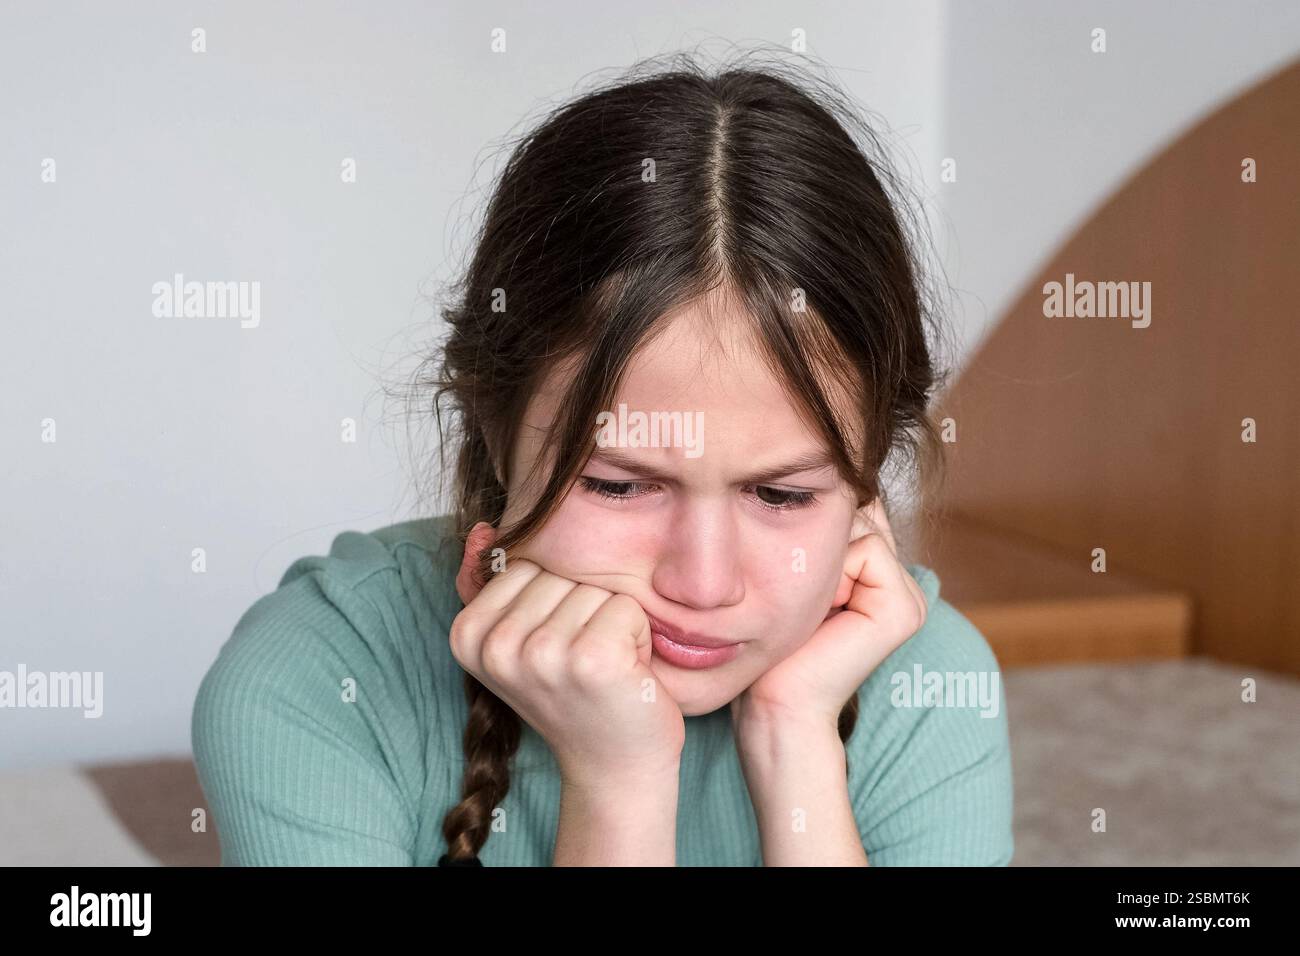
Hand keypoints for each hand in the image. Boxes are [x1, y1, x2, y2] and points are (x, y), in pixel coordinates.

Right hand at [451, 522, 685, 785]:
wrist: (615, 764)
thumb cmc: (574, 693)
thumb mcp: (522, 637)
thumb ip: (497, 582)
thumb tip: (483, 528)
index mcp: (468, 635)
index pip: (525, 562)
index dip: (554, 597)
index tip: (554, 647)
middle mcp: (497, 647)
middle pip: (560, 570)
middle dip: (584, 607)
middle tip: (583, 661)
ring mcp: (542, 654)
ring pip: (595, 586)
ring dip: (612, 622)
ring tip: (603, 666)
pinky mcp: (590, 660)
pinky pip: (625, 606)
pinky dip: (637, 635)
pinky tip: (625, 673)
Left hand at [730, 499, 928, 733]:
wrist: (773, 704)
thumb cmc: (772, 646)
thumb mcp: (792, 576)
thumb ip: (818, 532)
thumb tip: (822, 481)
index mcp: (882, 576)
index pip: (855, 508)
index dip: (815, 524)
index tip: (789, 570)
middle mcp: (903, 583)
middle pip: (858, 511)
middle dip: (816, 536)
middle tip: (796, 592)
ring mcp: (910, 596)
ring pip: (860, 526)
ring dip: (819, 557)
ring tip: (809, 607)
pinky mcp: (905, 609)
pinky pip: (868, 548)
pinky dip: (833, 572)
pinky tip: (822, 612)